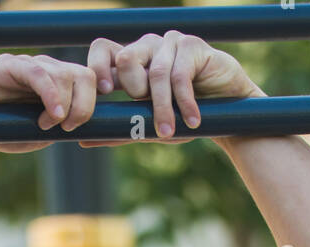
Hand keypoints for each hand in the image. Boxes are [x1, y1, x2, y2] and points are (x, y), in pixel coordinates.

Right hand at [0, 52, 99, 153]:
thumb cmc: (2, 129)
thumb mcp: (39, 133)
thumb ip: (61, 128)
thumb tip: (88, 132)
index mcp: (58, 83)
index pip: (90, 82)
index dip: (94, 104)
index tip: (84, 129)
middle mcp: (47, 69)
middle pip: (85, 76)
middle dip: (84, 107)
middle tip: (68, 128)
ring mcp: (29, 65)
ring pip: (64, 76)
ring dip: (64, 106)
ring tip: (47, 125)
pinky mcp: (10, 65)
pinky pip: (39, 74)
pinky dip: (50, 96)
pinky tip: (51, 117)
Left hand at [78, 29, 264, 147]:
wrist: (226, 113)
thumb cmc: (183, 119)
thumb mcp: (148, 128)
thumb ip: (119, 130)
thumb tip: (83, 140)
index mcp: (133, 63)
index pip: (103, 50)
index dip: (99, 67)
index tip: (107, 93)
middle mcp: (149, 48)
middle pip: (126, 58)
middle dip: (136, 91)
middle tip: (150, 115)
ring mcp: (170, 43)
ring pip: (156, 73)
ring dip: (163, 109)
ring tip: (170, 133)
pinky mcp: (192, 46)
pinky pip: (181, 76)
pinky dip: (184, 104)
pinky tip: (192, 121)